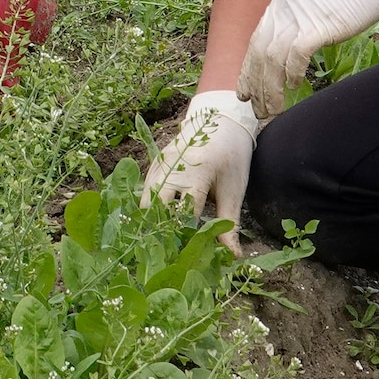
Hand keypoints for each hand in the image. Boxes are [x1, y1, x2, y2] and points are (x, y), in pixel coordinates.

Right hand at [144, 92, 259, 255]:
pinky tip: (156, 222)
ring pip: (146, 199)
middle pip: (157, 207)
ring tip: (160, 240)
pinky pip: (145, 189)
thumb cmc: (232, 158)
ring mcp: (161, 164)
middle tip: (168, 252)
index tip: (187, 255)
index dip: (185, 236)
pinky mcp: (155, 163)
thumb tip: (233, 255)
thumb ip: (229, 224)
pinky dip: (149, 206)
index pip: (184, 214)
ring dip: (152, 219)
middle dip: (162, 230)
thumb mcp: (234, 191)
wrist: (223, 123)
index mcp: (196, 175)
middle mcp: (173, 168)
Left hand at [236, 0, 378, 121]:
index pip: (257, 38)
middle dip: (255, 86)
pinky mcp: (322, 23)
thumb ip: (312, 12)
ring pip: (272, 59)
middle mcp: (285, 5)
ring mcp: (302, 13)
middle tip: (259, 112)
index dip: (249, 68)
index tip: (247, 92)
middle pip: (258, 52)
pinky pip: (296, 55)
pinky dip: (292, 74)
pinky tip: (296, 88)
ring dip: (271, 89)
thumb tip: (311, 35)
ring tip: (274, 112)